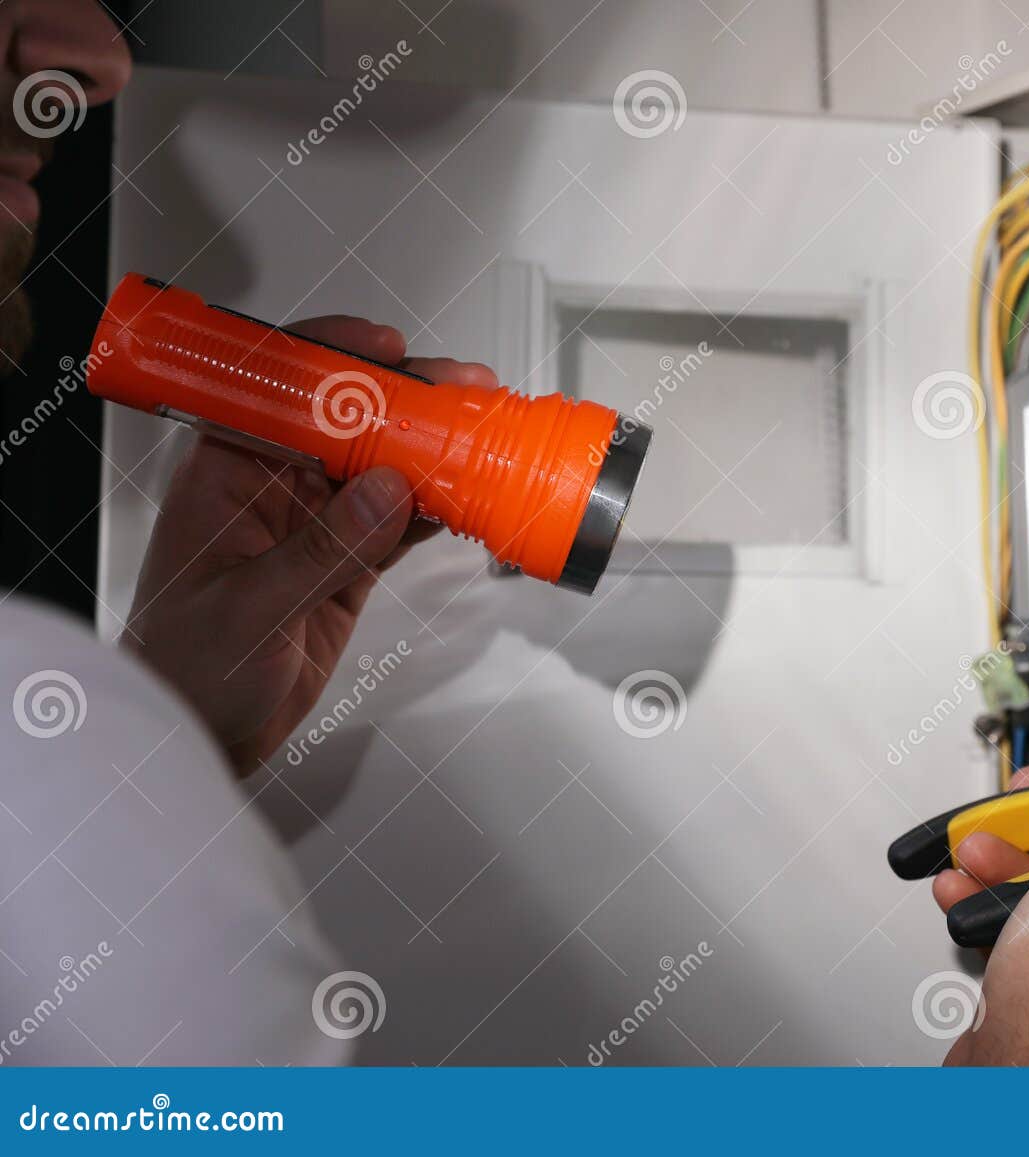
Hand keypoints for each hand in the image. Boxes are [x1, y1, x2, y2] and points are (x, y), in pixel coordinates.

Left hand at [120, 316, 497, 775]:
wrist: (196, 739)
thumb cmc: (187, 671)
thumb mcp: (251, 609)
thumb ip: (323, 550)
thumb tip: (389, 491)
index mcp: (228, 472)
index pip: (279, 390)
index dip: (333, 356)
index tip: (388, 349)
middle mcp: (273, 485)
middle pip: (348, 419)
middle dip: (408, 399)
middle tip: (467, 390)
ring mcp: (315, 522)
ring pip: (384, 464)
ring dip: (435, 449)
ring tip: (488, 434)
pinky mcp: (347, 560)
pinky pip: (400, 520)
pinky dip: (439, 507)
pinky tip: (473, 496)